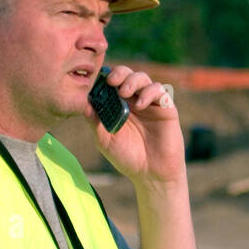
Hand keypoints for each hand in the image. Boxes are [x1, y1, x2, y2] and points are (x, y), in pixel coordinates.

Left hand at [91, 65, 185, 183]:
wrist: (151, 174)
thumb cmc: (127, 157)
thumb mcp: (105, 140)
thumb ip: (95, 121)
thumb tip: (82, 103)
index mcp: (119, 105)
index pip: (112, 82)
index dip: (106, 77)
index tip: (98, 81)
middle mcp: (134, 101)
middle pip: (128, 75)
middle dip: (120, 73)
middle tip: (111, 81)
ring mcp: (150, 103)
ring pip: (144, 78)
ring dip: (133, 80)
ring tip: (124, 92)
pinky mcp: (166, 108)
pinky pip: (159, 91)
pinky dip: (148, 92)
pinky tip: (140, 105)